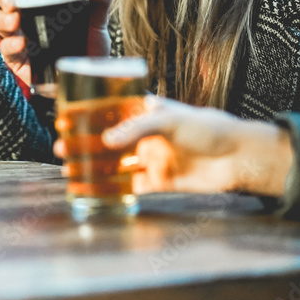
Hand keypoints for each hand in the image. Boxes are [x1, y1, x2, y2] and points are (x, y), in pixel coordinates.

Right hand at [0, 0, 113, 85]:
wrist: (92, 77)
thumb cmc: (90, 46)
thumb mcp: (97, 21)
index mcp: (38, 2)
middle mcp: (24, 17)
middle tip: (12, 1)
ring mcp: (17, 37)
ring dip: (1, 18)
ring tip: (15, 21)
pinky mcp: (17, 60)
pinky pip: (5, 50)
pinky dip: (10, 44)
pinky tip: (22, 43)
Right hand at [54, 97, 292, 196]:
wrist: (238, 158)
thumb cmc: (208, 128)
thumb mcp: (170, 119)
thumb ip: (136, 128)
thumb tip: (105, 141)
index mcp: (146, 113)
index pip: (111, 109)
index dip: (88, 113)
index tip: (65, 115)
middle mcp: (145, 136)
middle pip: (107, 139)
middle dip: (84, 143)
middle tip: (61, 146)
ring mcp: (150, 159)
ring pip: (114, 164)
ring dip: (94, 167)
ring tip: (70, 169)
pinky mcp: (158, 182)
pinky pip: (129, 187)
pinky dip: (112, 190)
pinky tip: (94, 191)